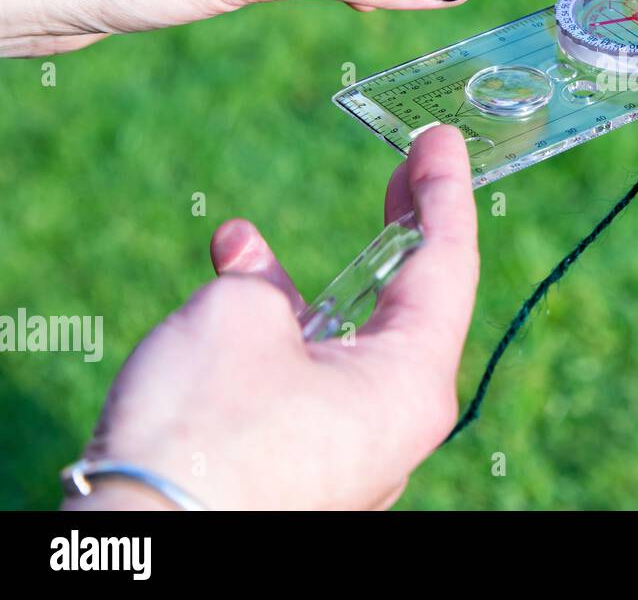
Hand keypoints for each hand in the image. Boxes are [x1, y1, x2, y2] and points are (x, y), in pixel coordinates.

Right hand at [65, 126, 477, 510]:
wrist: (147, 540)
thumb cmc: (207, 430)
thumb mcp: (240, 318)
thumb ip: (263, 284)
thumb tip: (255, 277)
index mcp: (412, 383)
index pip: (448, 266)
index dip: (445, 193)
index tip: (442, 140)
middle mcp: (396, 422)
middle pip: (410, 305)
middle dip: (399, 231)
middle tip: (409, 167)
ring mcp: (351, 451)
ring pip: (342, 345)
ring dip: (298, 291)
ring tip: (245, 241)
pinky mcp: (304, 469)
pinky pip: (303, 385)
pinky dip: (271, 339)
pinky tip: (220, 303)